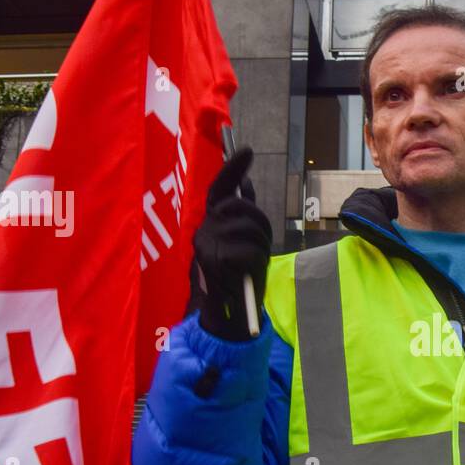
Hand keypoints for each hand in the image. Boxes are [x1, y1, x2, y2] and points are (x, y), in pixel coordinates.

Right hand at [193, 147, 271, 340]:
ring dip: (260, 247)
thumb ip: (242, 216)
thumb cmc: (239, 277)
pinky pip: (251, 250)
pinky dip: (256, 264)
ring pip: (250, 228)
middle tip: (258, 248)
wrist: (229, 314)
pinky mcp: (214, 260)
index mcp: (211, 222)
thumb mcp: (244, 242)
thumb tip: (246, 184)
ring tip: (249, 265)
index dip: (233, 168)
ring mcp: (206, 243)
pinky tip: (245, 275)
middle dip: (261, 225)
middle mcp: (204, 228)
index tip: (247, 150)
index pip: (220, 188)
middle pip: (244, 208)